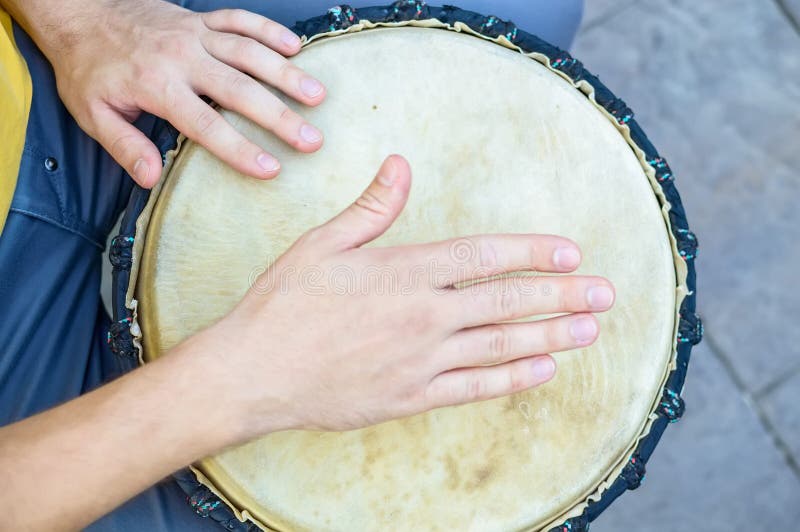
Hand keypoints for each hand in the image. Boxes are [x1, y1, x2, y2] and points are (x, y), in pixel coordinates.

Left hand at [26, 0, 325, 186]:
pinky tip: (296, 48)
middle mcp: (181, 57)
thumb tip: (151, 180)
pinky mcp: (200, 18)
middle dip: (279, 116)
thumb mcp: (92, 114)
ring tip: (317, 96)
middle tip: (311, 139)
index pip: (206, 124)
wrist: (79, 13)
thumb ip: (124, 146)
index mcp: (156, 86)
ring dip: (286, 73)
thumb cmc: (89, 69)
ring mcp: (194, 34)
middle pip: (239, 89)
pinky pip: (240, 19)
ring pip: (248, 52)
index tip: (271, 169)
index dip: (239, 149)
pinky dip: (269, 31)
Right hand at [196, 155, 614, 434]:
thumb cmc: (284, 304)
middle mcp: (422, 316)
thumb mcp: (322, 244)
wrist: (253, 373)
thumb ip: (373, 207)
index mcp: (403, 271)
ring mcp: (420, 361)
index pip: (484, 256)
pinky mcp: (411, 397)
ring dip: (551, 335)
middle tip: (604, 291)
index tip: (570, 251)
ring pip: (501, 346)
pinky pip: (474, 388)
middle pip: (506, 301)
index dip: (532, 252)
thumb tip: (401, 164)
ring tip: (590, 329)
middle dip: (561, 294)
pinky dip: (513, 379)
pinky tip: (543, 370)